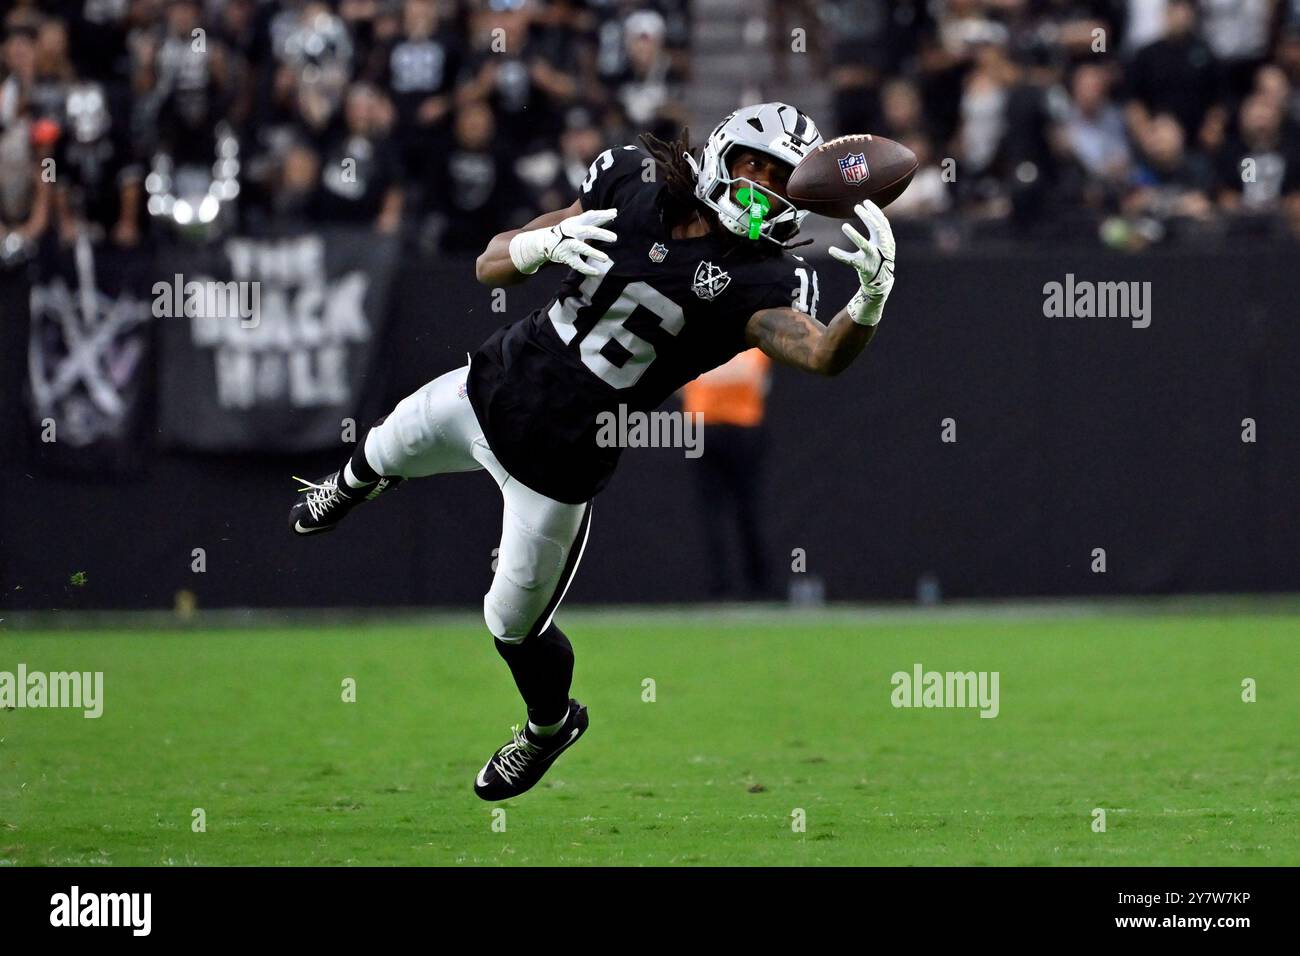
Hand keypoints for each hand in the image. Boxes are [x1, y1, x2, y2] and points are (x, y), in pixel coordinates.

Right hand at [509, 208, 617, 276]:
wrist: (541, 242)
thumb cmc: (565, 232)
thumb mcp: (576, 222)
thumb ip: (593, 219)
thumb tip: (615, 213)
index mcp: (576, 221)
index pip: (591, 216)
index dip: (603, 215)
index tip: (615, 213)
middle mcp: (572, 231)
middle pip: (588, 231)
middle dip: (601, 234)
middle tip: (614, 238)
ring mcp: (568, 244)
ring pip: (582, 248)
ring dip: (594, 253)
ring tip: (605, 259)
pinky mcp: (565, 256)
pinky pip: (577, 264)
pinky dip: (586, 269)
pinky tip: (596, 272)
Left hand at [828, 200, 894, 325]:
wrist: (880, 281)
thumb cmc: (879, 258)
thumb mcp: (882, 243)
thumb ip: (879, 230)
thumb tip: (871, 210)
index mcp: (886, 241)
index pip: (883, 222)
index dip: (875, 211)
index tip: (866, 202)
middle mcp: (881, 248)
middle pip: (877, 230)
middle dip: (868, 218)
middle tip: (856, 207)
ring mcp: (872, 258)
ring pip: (864, 246)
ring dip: (854, 235)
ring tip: (844, 226)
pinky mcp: (863, 268)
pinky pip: (851, 260)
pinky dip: (841, 255)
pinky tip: (831, 250)